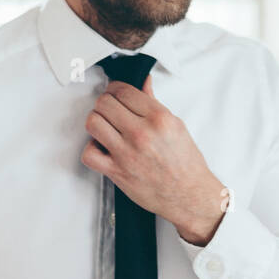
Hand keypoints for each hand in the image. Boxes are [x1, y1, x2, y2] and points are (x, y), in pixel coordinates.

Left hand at [81, 76, 227, 244]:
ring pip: (93, 123)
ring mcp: (127, 153)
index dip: (115, 89)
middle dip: (105, 104)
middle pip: (104, 103)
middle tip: (109, 110)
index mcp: (159, 118)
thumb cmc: (186, 164)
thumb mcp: (176, 125)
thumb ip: (154, 103)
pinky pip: (89, 154)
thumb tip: (144, 83)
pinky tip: (102, 148)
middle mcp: (141, 133)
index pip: (123, 90)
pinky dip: (91, 149)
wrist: (189, 195)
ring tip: (105, 127)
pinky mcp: (117, 172)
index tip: (114, 94)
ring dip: (96, 122)